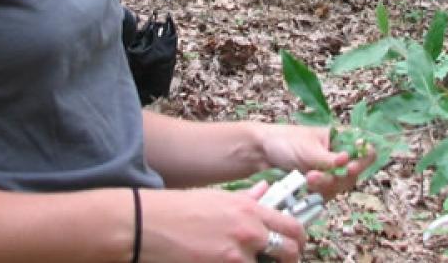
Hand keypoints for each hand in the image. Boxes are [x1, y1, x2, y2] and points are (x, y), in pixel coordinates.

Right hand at [141, 186, 305, 261]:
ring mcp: (236, 255)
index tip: (296, 244)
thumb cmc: (179, 210)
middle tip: (282, 260)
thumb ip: (247, 199)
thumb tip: (265, 191)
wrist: (148, 224)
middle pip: (288, 251)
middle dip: (289, 258)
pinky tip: (230, 262)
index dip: (299, 238)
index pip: (291, 226)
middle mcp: (248, 231)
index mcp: (249, 209)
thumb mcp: (217, 198)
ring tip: (250, 259)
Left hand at [259, 124, 376, 200]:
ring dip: (325, 186)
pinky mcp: (319, 183)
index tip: (348, 168)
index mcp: (340, 138)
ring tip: (306, 180)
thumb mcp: (308, 149)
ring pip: (340, 186)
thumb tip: (348, 160)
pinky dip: (318, 193)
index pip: (365, 150)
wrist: (260, 152)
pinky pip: (328, 194)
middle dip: (336, 177)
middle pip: (353, 173)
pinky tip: (305, 187)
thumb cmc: (284, 141)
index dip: (361, 161)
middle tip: (316, 176)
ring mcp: (330, 170)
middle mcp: (339, 155)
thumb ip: (329, 159)